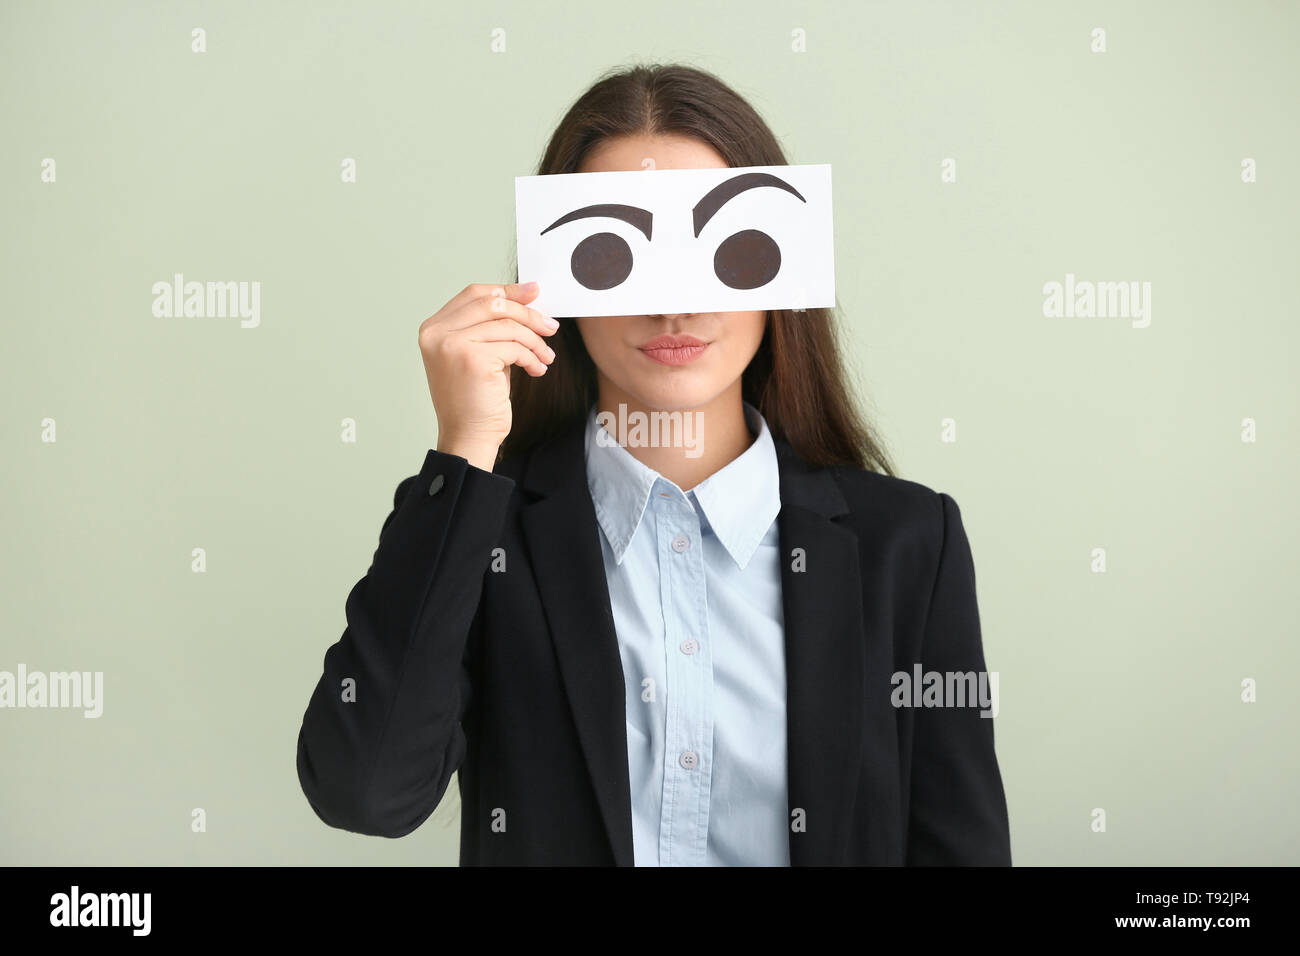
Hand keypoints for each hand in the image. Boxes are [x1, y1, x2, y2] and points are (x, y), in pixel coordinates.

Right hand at [419, 281, 556, 471]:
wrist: (469, 437)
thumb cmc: (476, 399)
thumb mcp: (480, 353)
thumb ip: (494, 325)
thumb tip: (528, 294)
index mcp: (434, 328)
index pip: (474, 294)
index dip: (507, 290)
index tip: (534, 292)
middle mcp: (437, 333)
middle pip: (493, 304)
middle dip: (528, 314)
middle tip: (551, 327)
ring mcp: (452, 345)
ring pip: (508, 326)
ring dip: (535, 341)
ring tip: (546, 357)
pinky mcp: (472, 359)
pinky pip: (515, 347)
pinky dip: (532, 358)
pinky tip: (536, 370)